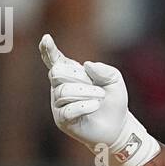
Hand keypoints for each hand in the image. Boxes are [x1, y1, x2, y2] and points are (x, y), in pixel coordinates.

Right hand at [40, 34, 159, 165]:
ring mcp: (59, 104)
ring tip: (100, 98)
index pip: (54, 60)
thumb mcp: (115, 80)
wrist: (118, 127)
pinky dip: (84, 106)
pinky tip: (95, 106)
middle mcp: (60, 88)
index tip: (46, 39)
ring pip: (63, 92)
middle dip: (78, 77)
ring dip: (86, 92)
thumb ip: (104, 69)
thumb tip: (87, 65)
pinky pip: (67, 109)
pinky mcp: (62, 120)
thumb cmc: (113, 101)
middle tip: (97, 87)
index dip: (48, 50)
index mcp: (70, 74)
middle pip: (57, 73)